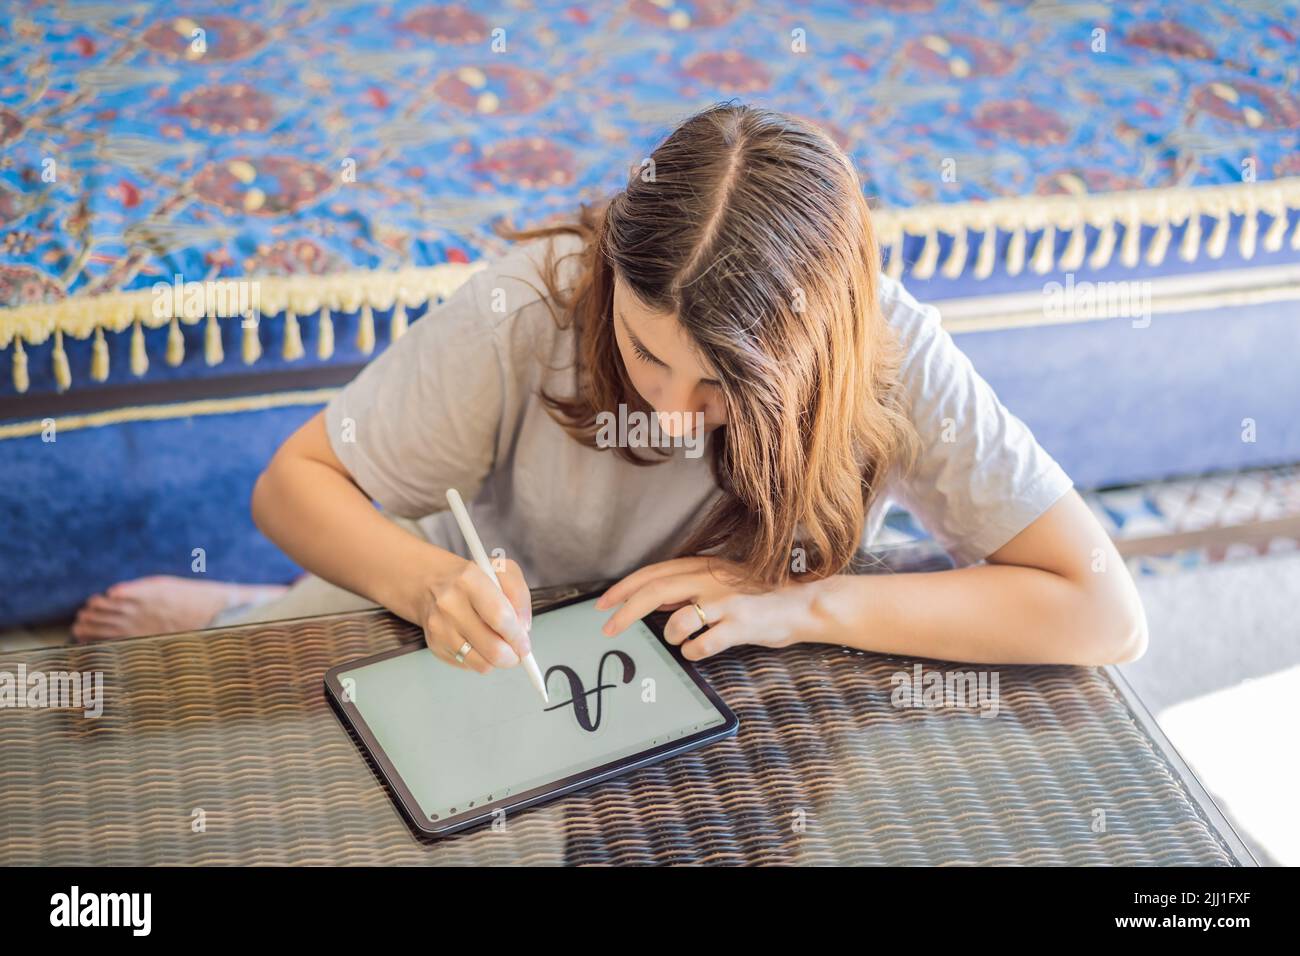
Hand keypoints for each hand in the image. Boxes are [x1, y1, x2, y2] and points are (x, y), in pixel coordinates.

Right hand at [417, 558, 532, 673]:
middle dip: (512, 656)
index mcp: (468, 580)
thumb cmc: (470, 578)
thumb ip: (519, 596)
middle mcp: (450, 605)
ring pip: (482, 664)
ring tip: (500, 647)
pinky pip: (468, 665)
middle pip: (493, 648)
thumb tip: (523, 628)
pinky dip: (480, 659)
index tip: (525, 645)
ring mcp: (440, 628)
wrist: (427, 582)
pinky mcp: (434, 645)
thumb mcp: (501, 571)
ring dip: (497, 661)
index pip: (500, 618)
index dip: (518, 637)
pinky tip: (478, 643)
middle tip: (517, 652)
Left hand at [595, 556, 818, 660]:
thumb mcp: (721, 582)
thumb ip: (688, 588)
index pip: (653, 574)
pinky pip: (703, 644)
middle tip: (607, 629)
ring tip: (681, 641)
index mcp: (703, 567)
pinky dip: (694, 651)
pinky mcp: (741, 625)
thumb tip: (654, 599)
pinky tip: (699, 651)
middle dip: (625, 612)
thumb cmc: (762, 594)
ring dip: (671, 636)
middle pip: (654, 592)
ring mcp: (726, 602)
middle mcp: (710, 579)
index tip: (603, 604)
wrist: (806, 602)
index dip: (624, 589)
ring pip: (677, 621)